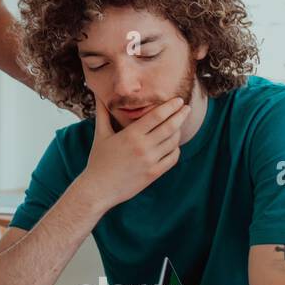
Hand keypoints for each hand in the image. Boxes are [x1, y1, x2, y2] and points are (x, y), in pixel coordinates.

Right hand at [79, 95, 187, 209]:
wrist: (98, 189)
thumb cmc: (98, 160)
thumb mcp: (100, 135)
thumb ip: (102, 113)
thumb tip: (98, 95)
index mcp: (130, 135)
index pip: (157, 116)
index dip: (170, 106)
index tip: (178, 100)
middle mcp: (143, 147)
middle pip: (170, 127)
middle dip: (181, 115)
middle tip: (187, 108)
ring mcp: (150, 162)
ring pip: (173, 142)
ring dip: (178, 132)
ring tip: (178, 125)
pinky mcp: (154, 174)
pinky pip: (172, 158)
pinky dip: (176, 149)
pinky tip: (173, 145)